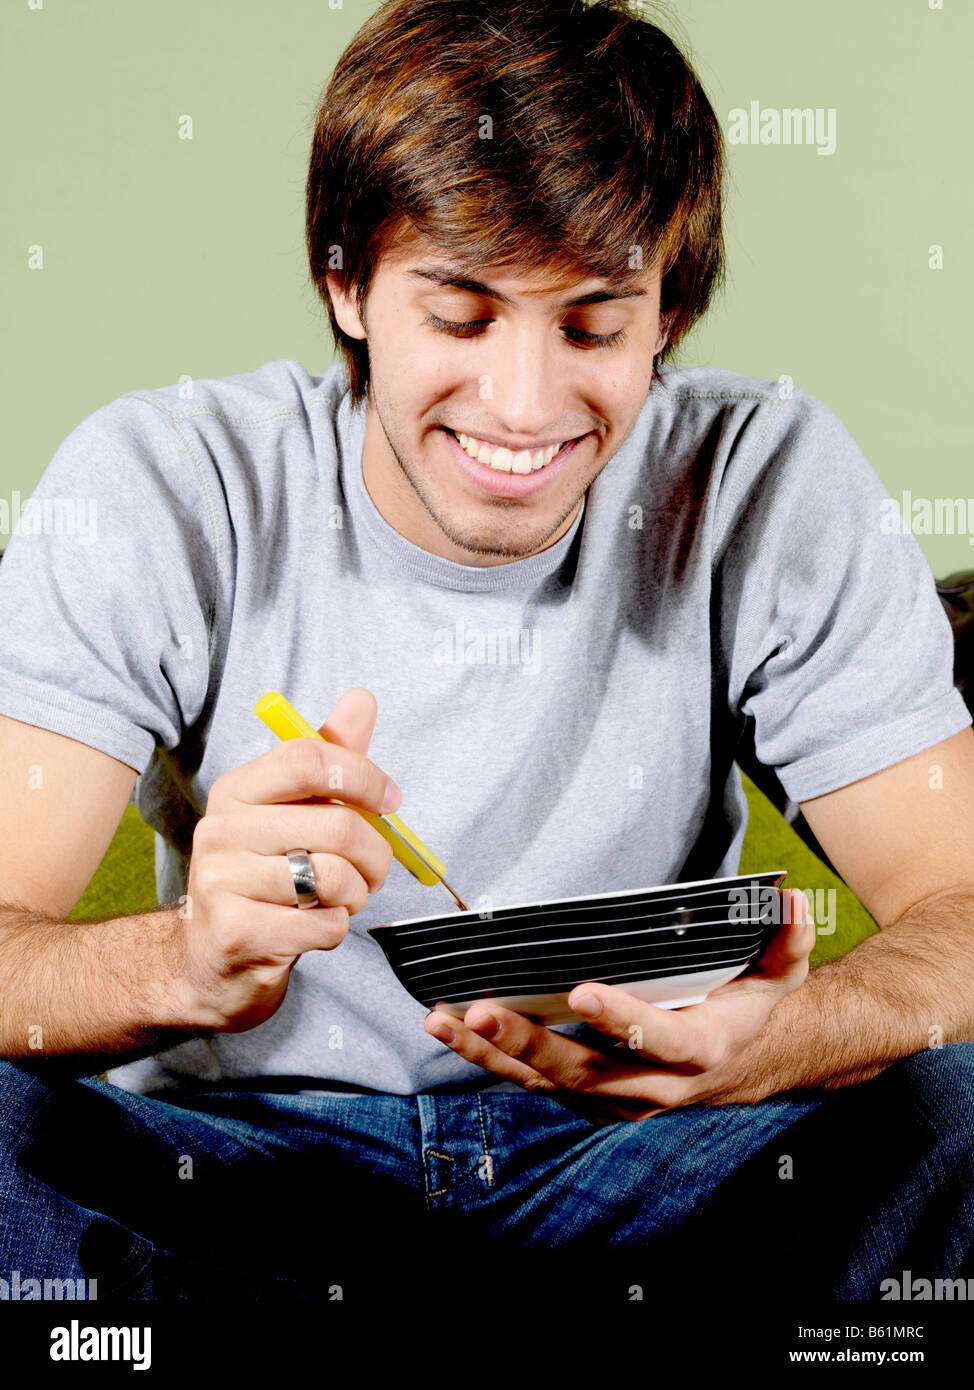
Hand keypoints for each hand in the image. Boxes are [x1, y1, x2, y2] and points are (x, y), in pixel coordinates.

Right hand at [177, 688, 397, 1033]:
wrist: (212, 956)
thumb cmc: (265, 874)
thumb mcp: (296, 812)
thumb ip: (331, 758)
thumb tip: (363, 697)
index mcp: (237, 790)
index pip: (310, 759)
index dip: (364, 776)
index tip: (390, 801)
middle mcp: (220, 829)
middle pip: (337, 827)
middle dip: (375, 855)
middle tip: (374, 871)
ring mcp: (220, 881)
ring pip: (334, 877)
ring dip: (357, 895)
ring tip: (342, 899)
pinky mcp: (235, 932)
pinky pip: (324, 925)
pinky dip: (337, 928)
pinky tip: (315, 927)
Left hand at [423, 888, 815, 1122]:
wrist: (744, 1064)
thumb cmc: (751, 1007)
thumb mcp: (780, 971)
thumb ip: (785, 938)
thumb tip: (791, 901)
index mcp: (699, 1052)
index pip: (657, 1041)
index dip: (620, 1020)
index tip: (580, 992)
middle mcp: (652, 1085)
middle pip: (582, 1072)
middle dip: (527, 1044)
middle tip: (479, 1010)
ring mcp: (615, 1095)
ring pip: (545, 1081)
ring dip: (491, 1053)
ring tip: (442, 1020)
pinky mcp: (587, 1093)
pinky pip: (533, 1080)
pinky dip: (490, 1057)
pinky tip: (450, 1026)